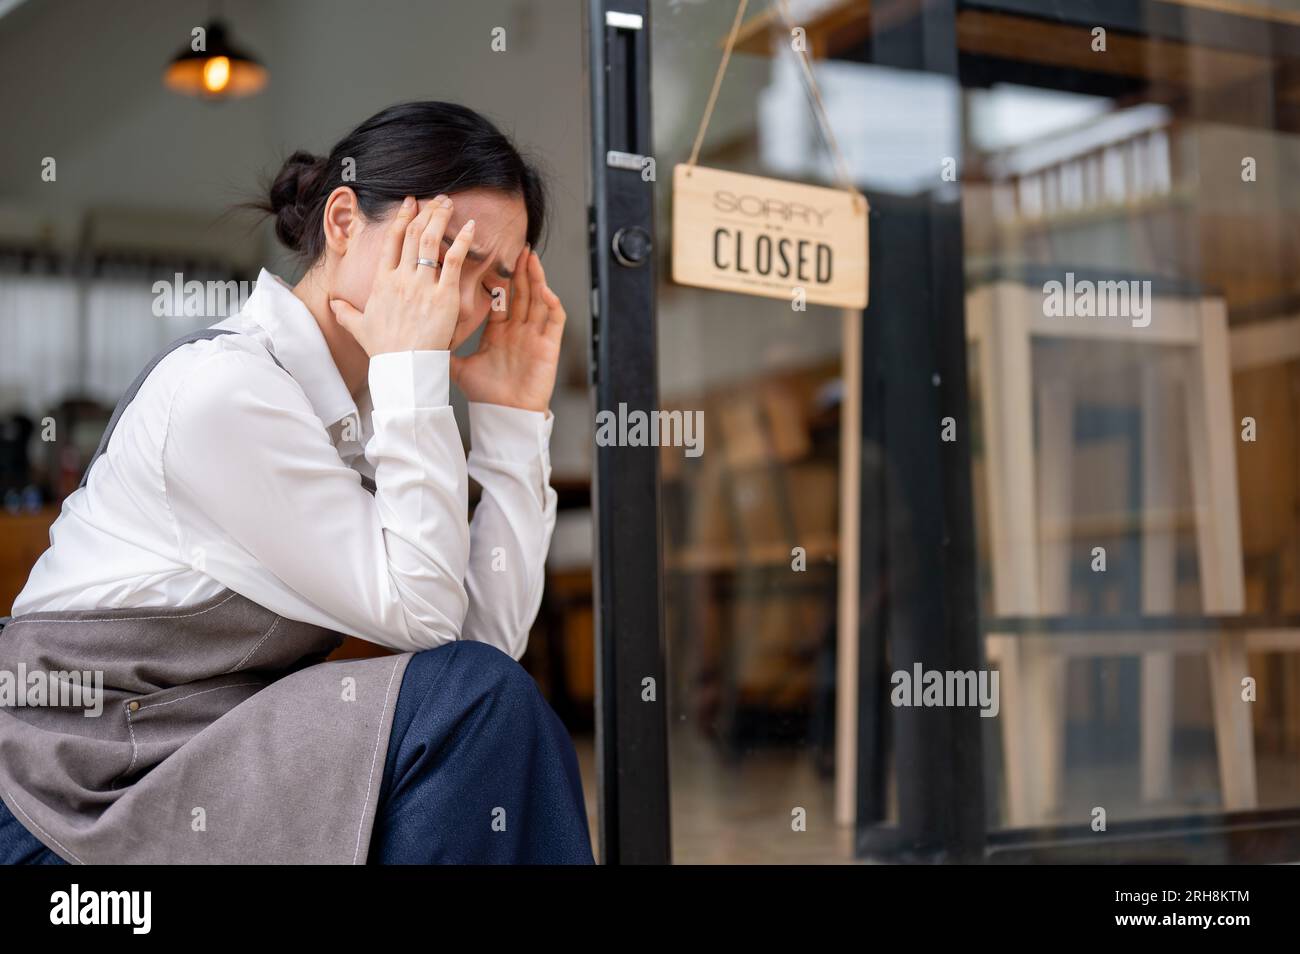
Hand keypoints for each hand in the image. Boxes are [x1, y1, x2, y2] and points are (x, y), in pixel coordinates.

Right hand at [328, 194, 475, 355]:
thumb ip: (347, 313)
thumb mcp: (359, 328)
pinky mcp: (443, 296)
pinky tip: (471, 227)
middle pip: (413, 235)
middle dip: (425, 212)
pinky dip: (463, 241)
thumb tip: (333, 305)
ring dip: (441, 218)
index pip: (392, 242)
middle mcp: (401, 278)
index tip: (410, 203)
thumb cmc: (384, 351)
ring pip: (431, 241)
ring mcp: (422, 285)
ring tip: (449, 204)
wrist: (402, 367)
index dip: (402, 218)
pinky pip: (454, 261)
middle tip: (437, 199)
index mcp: (382, 282)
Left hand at [451, 246, 565, 413]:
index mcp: (498, 331)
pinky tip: (545, 289)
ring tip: (530, 257)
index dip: (497, 277)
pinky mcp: (549, 347)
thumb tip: (420, 335)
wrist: (505, 417)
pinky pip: (554, 321)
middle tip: (514, 245)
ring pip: (538, 300)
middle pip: (520, 292)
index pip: (500, 297)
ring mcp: (535, 337)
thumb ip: (444, 348)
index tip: (489, 255)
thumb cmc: (486, 396)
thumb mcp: (459, 367)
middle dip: (519, 269)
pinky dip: (552, 305)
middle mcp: (518, 330)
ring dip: (536, 278)